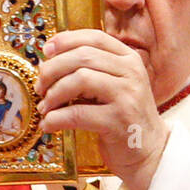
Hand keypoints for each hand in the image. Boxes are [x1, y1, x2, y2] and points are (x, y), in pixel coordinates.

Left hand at [34, 29, 168, 189]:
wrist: (150, 152)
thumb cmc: (124, 118)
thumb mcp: (115, 86)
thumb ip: (93, 69)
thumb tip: (50, 59)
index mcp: (130, 59)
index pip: (94, 37)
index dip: (66, 41)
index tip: (46, 52)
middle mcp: (131, 73)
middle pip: (82, 56)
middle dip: (53, 69)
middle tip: (40, 86)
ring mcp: (127, 96)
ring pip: (79, 79)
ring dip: (53, 93)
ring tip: (46, 107)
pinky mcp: (118, 121)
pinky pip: (77, 113)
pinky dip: (56, 118)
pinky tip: (50, 124)